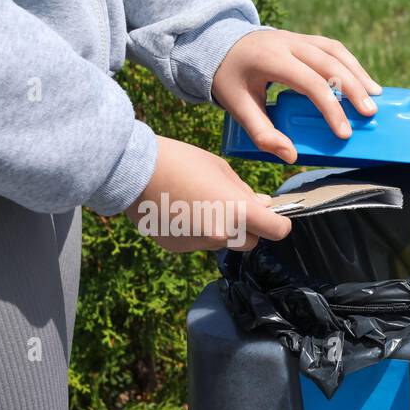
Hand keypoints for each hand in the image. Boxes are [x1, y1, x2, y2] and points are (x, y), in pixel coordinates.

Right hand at [129, 136, 292, 251]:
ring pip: (224, 242)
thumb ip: (245, 192)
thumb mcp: (221, 169)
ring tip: (199, 202)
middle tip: (233, 205)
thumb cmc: (180, 161)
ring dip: (222, 229)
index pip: (277, 231)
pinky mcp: (179, 248)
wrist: (130, 169)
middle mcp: (222, 234)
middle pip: (251, 241)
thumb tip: (264, 205)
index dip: (279, 223)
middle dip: (250, 227)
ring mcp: (199, 245)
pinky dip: (197, 231)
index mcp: (239, 212)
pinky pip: (199, 242)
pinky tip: (180, 210)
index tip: (274, 215)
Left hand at [213, 29, 382, 163]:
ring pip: (336, 51)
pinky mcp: (304, 39)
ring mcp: (297, 37)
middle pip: (330, 63)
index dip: (331, 108)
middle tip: (370, 114)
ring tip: (376, 96)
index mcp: (270, 59)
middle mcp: (287, 43)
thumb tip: (291, 155)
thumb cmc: (229, 79)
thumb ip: (262, 132)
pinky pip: (333, 48)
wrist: (217, 43)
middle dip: (354, 89)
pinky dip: (351, 64)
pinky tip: (363, 81)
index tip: (343, 133)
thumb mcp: (236, 107)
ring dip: (358, 73)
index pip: (310, 83)